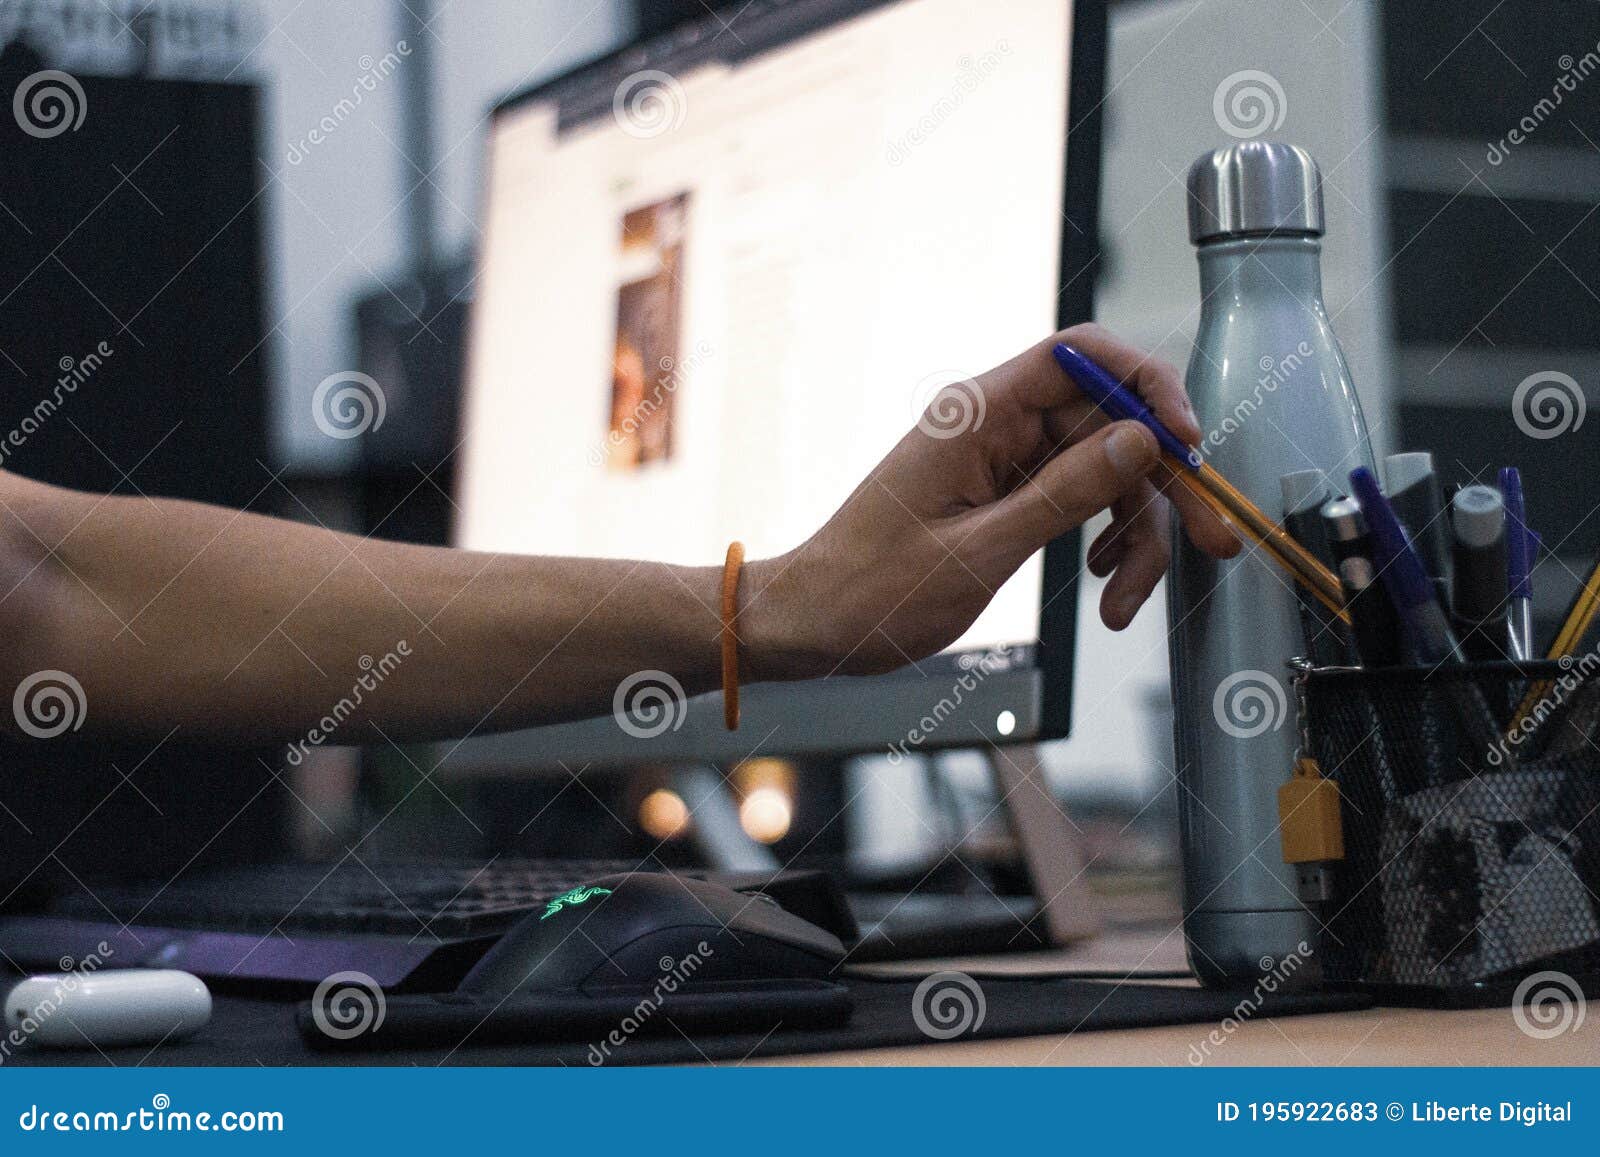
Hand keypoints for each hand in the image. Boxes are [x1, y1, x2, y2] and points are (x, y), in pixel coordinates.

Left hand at [742, 323, 1239, 679]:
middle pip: (1109, 423)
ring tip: (1126, 601)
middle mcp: (993, 425)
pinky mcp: (1007, 495)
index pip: (1082, 355)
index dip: (1147, 386)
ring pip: (1103, 472)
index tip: (1187, 443)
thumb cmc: (870, 592)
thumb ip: (1063, 495)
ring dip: (1134, 533)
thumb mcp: (978, 552)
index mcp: (975, 414)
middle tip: (1214, 538)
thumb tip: (1141, 442)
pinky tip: (1105, 585)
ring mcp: (1002, 460)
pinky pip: (1077, 501)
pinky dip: (1102, 541)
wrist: (813, 625)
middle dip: (1164, 484)